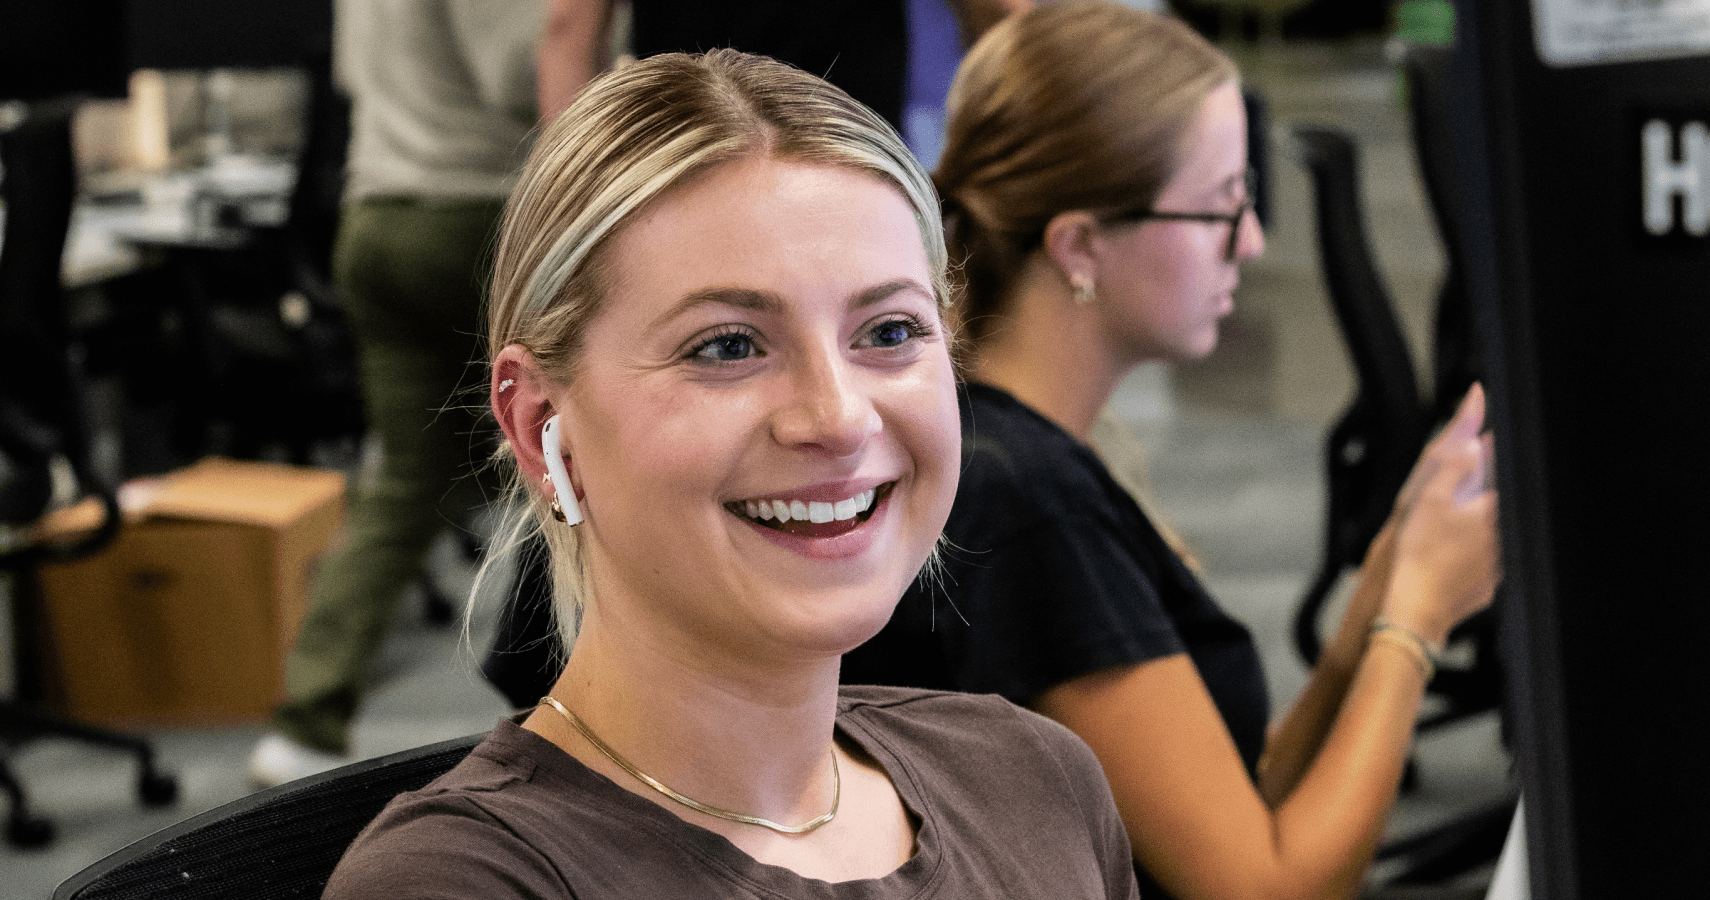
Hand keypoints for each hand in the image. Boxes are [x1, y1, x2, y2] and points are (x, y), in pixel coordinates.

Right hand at [1382, 385, 1500, 644]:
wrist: (1416, 607)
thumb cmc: (1420, 552)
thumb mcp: (1430, 499)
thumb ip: (1455, 468)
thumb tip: (1476, 444)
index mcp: (1493, 513)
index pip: (1506, 480)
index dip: (1497, 464)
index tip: (1491, 451)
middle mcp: (1505, 540)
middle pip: (1504, 511)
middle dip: (1490, 499)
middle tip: (1467, 494)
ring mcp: (1500, 568)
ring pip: (1499, 540)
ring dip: (1483, 531)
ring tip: (1457, 529)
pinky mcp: (1489, 588)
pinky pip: (1486, 567)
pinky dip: (1475, 559)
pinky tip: (1454, 561)